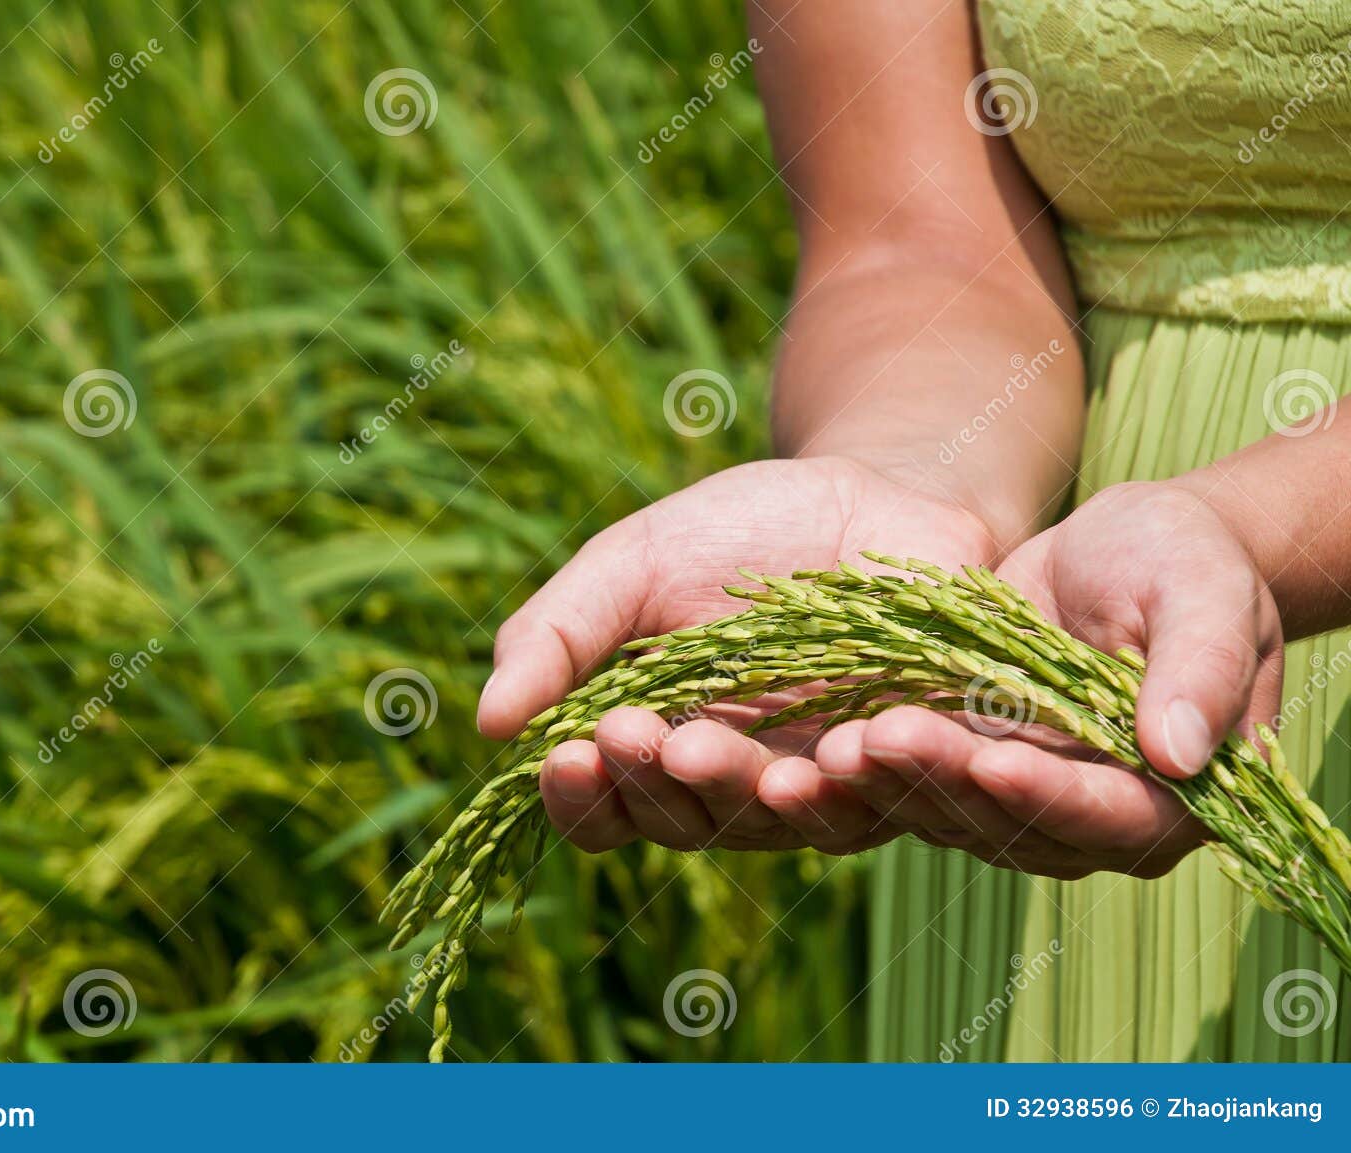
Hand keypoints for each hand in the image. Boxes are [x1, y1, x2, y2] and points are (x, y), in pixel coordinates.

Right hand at [477, 455, 997, 853]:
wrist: (879, 488)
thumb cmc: (736, 532)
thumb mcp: (630, 567)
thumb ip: (560, 637)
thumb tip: (486, 724)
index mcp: (655, 750)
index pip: (604, 811)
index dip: (580, 799)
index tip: (563, 756)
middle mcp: (732, 788)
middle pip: (683, 824)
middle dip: (655, 784)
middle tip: (637, 732)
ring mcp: (821, 784)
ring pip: (778, 822)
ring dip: (743, 792)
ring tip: (716, 750)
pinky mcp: (909, 766)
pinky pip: (886, 796)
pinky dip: (857, 778)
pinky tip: (836, 747)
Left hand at [828, 480, 1282, 877]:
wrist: (1121, 549)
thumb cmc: (1184, 562)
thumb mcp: (1205, 593)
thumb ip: (1201, 669)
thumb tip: (1177, 754)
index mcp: (1169, 801)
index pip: (1105, 815)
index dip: (1047, 793)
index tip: (991, 760)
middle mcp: (1088, 822)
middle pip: (1006, 823)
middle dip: (939, 781)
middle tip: (876, 739)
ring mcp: (1012, 804)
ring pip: (940, 812)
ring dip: (882, 783)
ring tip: (829, 744)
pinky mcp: (953, 773)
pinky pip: (900, 785)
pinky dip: (855, 772)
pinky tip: (801, 753)